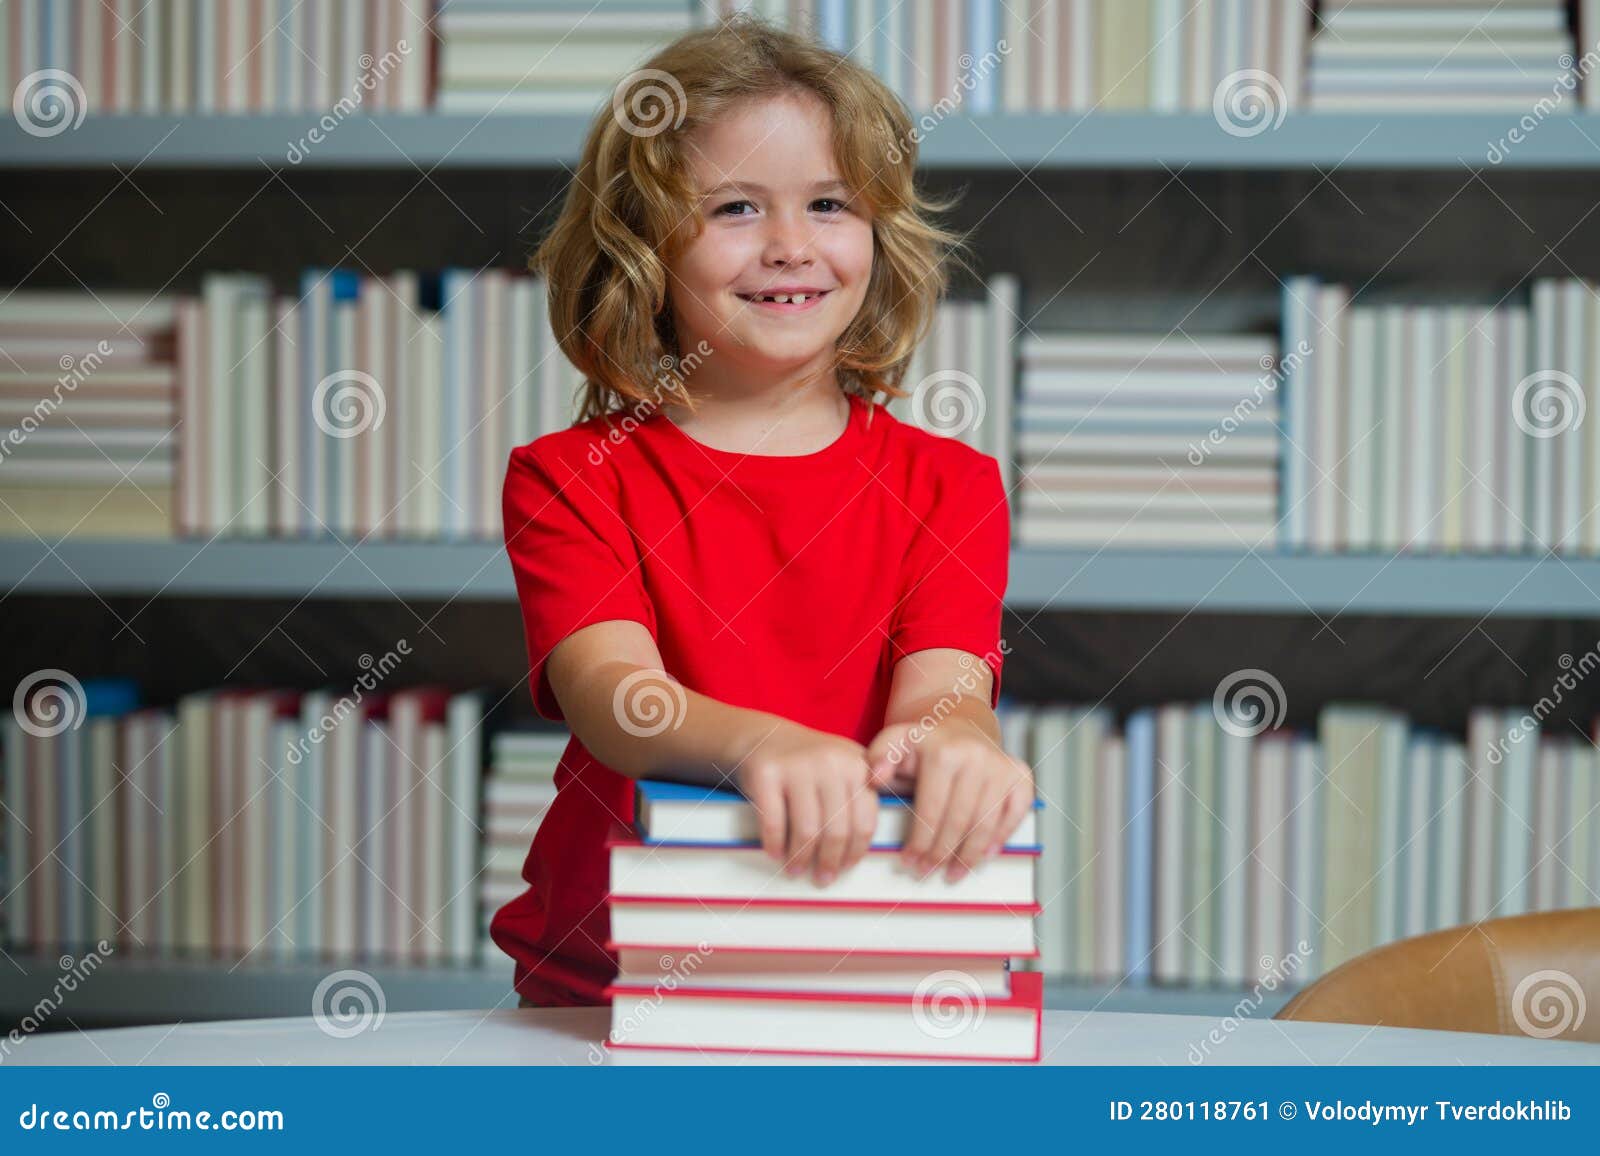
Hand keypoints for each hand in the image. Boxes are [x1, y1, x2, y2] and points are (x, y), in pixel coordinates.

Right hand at [736, 721, 879, 886]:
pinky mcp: (768, 773)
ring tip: (796, 870)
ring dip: (801, 858)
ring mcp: (798, 766)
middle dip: (829, 862)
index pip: (864, 822)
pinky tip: (775, 853)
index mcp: (857, 766)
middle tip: (822, 878)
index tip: (846, 869)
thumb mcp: (847, 764)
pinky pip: (775, 822)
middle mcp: (831, 763)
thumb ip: (872, 787)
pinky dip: (776, 844)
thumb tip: (907, 825)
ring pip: (807, 830)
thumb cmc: (811, 762)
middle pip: (836, 830)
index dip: (855, 852)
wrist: (766, 737)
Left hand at [865, 719, 1033, 881]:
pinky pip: (1016, 813)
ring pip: (986, 823)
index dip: (919, 841)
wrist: (960, 724)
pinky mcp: (1020, 774)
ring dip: (969, 856)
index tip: (909, 861)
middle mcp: (977, 757)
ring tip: (953, 873)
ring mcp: (1001, 766)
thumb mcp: (895, 742)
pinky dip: (1003, 836)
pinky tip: (986, 855)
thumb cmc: (925, 743)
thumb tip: (876, 779)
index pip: (931, 810)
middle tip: (927, 871)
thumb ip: (879, 758)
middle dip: (940, 853)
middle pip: (959, 821)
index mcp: (944, 752)